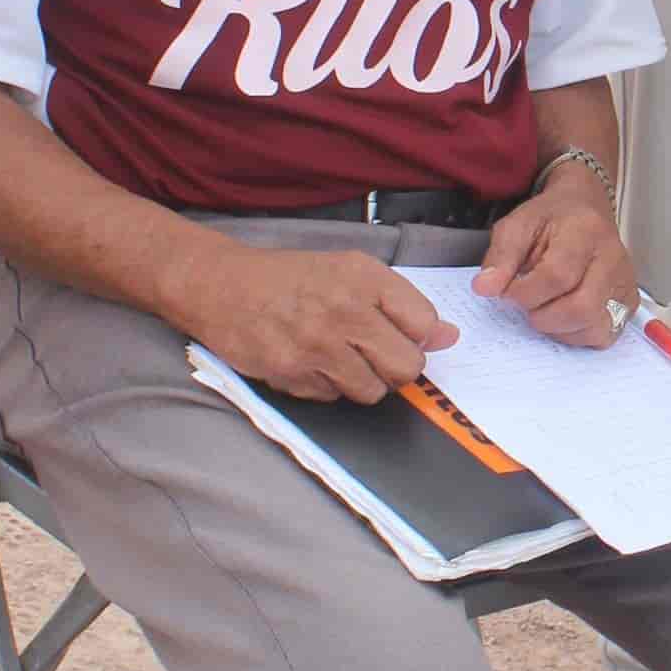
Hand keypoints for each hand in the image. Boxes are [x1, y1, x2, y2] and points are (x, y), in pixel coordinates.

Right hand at [179, 243, 458, 403]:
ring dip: (361, 381)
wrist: (221, 286)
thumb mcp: (350, 271)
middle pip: (407, 366)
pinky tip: (309, 362)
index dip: (417, 336)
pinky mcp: (291, 372)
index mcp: (364, 277)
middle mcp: (345, 309)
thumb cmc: (291, 279)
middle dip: (397, 368)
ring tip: (338, 358)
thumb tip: (449, 337)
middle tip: (375, 356)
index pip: (424, 323)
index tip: (400, 334)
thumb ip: (401, 303)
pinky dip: (326, 387)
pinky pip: (332, 398)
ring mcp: (317, 344)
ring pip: (372, 391)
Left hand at [473, 162, 638, 349]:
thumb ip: (501, 257)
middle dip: (543, 316)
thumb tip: (485, 289)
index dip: (525, 293)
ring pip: (595, 327)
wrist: (584, 209)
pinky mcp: (629, 301)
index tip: (508, 292)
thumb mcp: (517, 225)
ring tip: (545, 307)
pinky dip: (578, 334)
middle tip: (528, 304)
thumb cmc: (551, 218)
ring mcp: (625, 282)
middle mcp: (613, 257)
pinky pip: (604, 334)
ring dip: (560, 328)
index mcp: (585, 231)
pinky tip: (563, 316)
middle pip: (581, 307)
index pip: (557, 276)